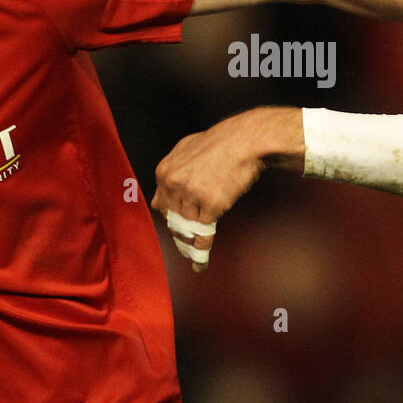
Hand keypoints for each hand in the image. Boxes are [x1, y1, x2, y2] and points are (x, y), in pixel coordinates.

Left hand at [151, 108, 303, 270]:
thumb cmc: (219, 143)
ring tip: (192, 255)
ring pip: (189, 226)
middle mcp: (174, 184)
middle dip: (180, 233)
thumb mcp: (185, 150)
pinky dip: (203, 247)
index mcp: (165, 172)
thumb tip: (158, 199)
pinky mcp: (211, 204)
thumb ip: (171, 172)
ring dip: (192, 240)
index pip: (160, 205)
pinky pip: (204, 233)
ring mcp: (192, 195)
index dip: (171, 216)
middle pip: (173, 218)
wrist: (244, 141)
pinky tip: (200, 261)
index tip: (177, 227)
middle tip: (184, 247)